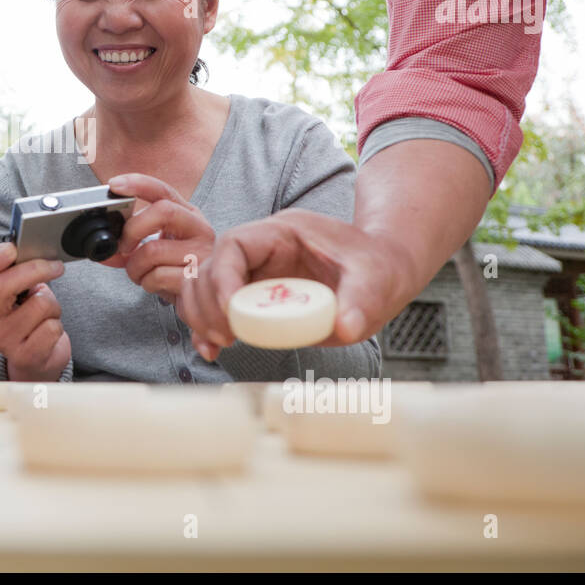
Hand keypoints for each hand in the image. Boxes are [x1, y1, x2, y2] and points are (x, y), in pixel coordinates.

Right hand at [0, 241, 70, 380]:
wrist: (35, 358)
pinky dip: (57, 325)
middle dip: (35, 269)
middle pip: (2, 285)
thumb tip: (35, 253)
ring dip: (52, 304)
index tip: (11, 249)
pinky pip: (52, 327)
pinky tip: (47, 331)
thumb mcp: (16, 292)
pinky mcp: (24, 356)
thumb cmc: (26, 315)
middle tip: (55, 266)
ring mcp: (3, 340)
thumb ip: (18, 272)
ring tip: (45, 313)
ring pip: (39, 304)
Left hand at [101, 173, 214, 299]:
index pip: (163, 191)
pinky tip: (156, 286)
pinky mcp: (197, 278)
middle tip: (124, 247)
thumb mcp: (156, 250)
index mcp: (188, 215)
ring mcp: (202, 253)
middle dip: (132, 229)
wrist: (205, 300)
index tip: (114, 185)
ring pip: (153, 250)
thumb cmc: (177, 271)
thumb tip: (101, 251)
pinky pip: (158, 276)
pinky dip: (147, 283)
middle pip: (162, 211)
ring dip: (135, 267)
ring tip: (141, 274)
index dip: (138, 183)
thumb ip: (129, 246)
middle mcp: (199, 229)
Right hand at [177, 208, 416, 360]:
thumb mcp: (375, 281)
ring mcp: (255, 274)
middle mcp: (261, 251)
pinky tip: (212, 351)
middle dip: (208, 303)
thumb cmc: (378, 267)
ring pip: (204, 288)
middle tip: (227, 337)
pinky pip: (216, 309)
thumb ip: (361, 301)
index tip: (232, 312)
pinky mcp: (256, 298)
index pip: (234, 244)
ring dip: (202, 316)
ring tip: (220, 344)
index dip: (223, 276)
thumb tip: (346, 327)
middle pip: (210, 267)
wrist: (383, 272)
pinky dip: (207, 329)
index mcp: (282, 233)